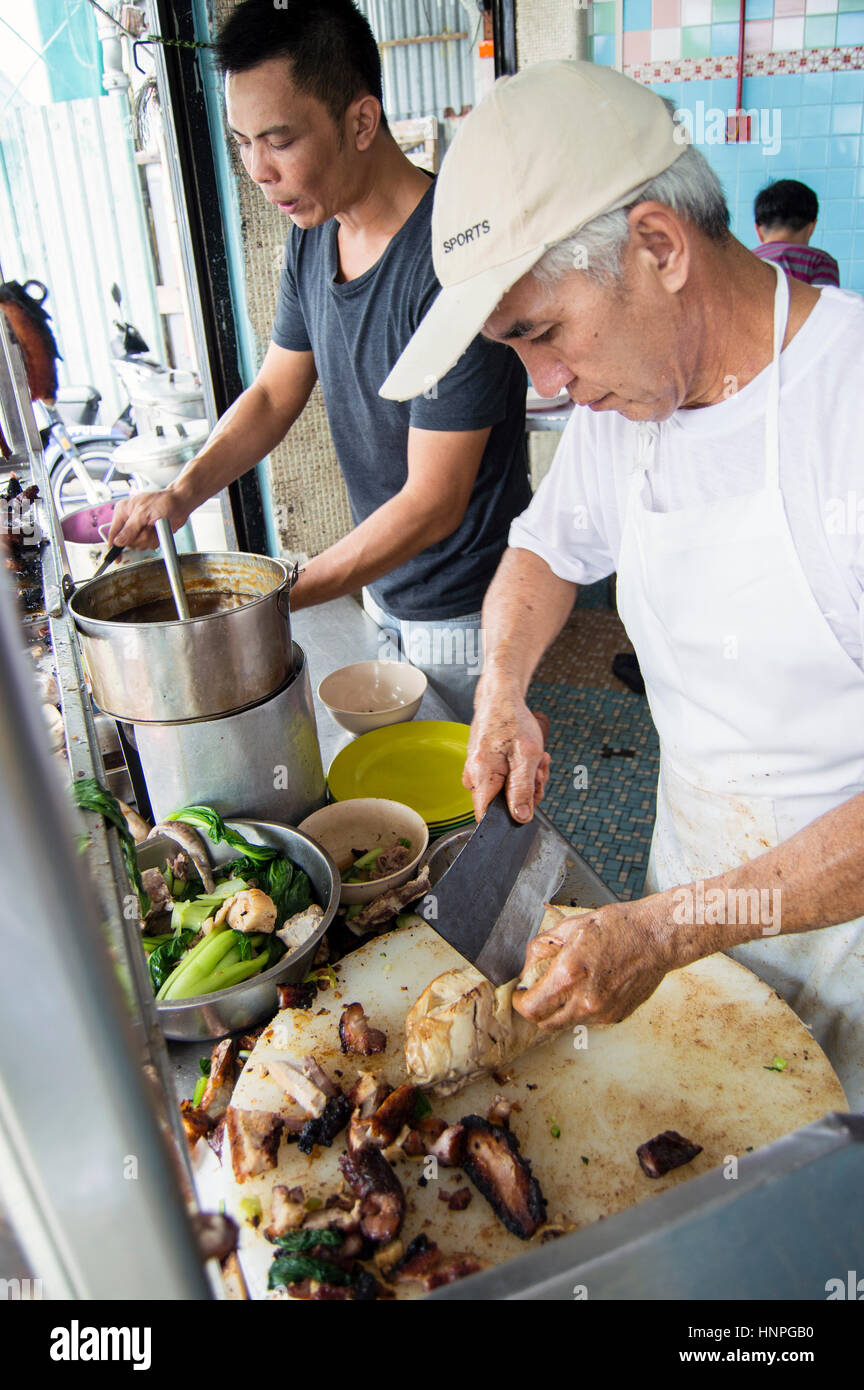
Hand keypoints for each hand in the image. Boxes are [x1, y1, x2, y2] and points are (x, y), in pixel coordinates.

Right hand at [107, 487, 190, 549]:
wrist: (180, 504)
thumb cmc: (163, 501)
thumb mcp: (143, 513)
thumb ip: (130, 529)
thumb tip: (118, 541)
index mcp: (123, 511)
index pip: (113, 532)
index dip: (113, 546)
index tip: (115, 558)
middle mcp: (130, 520)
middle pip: (128, 542)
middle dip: (140, 538)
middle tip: (148, 528)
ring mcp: (140, 528)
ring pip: (139, 545)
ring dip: (149, 539)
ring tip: (154, 527)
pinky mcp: (149, 534)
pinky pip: (148, 545)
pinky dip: (155, 540)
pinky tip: (158, 531)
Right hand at [463, 679, 550, 822]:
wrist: (500, 699)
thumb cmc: (512, 721)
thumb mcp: (527, 755)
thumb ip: (523, 789)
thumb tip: (521, 817)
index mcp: (481, 776)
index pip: (487, 817)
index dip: (509, 817)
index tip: (528, 800)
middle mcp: (473, 777)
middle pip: (502, 806)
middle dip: (528, 792)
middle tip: (538, 770)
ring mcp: (476, 773)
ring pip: (507, 794)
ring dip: (527, 781)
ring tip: (535, 758)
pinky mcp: (482, 769)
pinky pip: (504, 782)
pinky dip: (520, 773)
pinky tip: (526, 759)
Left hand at [513, 899, 671, 1029]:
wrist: (656, 938)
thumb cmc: (617, 927)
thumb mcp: (571, 926)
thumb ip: (542, 948)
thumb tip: (528, 967)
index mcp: (569, 975)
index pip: (530, 1008)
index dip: (520, 1002)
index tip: (522, 994)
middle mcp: (585, 1000)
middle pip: (544, 1023)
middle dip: (537, 1009)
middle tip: (540, 992)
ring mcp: (602, 1013)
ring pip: (566, 1024)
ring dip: (560, 1010)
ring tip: (571, 985)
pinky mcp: (616, 1017)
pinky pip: (588, 1020)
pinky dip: (582, 1008)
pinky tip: (592, 986)